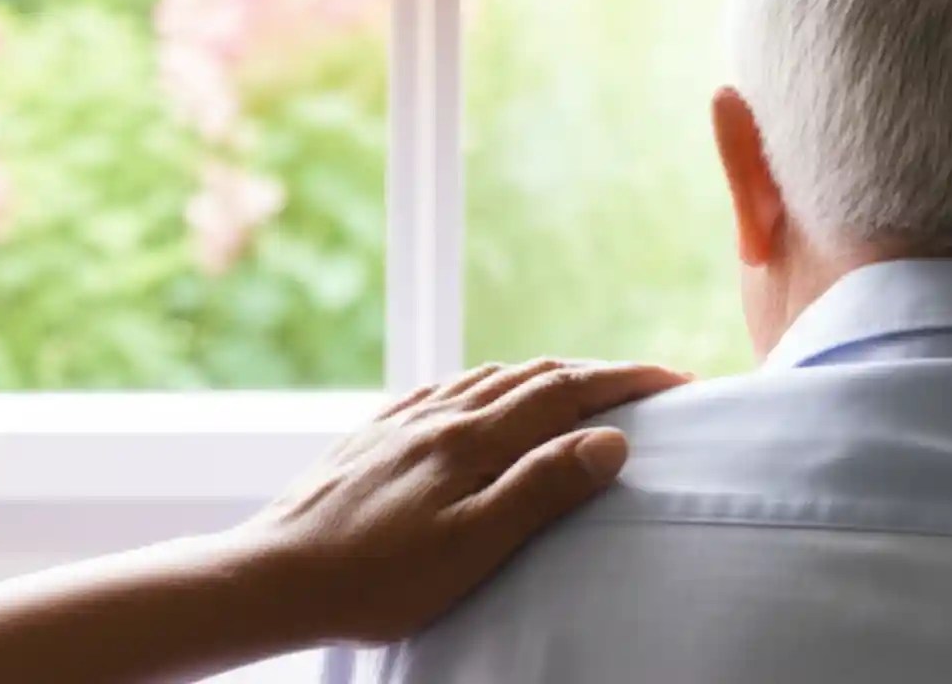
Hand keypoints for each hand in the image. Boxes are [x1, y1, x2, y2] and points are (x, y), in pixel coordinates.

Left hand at [247, 359, 689, 642]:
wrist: (275, 574)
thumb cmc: (375, 577)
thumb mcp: (471, 545)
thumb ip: (540, 488)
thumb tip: (610, 440)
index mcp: (469, 438)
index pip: (565, 391)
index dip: (625, 380)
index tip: (677, 379)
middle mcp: (437, 414)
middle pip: (531, 375)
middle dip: (594, 373)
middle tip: (642, 383)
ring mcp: (402, 420)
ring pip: (487, 377)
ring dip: (542, 375)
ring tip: (576, 387)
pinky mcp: (374, 434)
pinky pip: (444, 389)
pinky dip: (485, 384)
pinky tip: (478, 396)